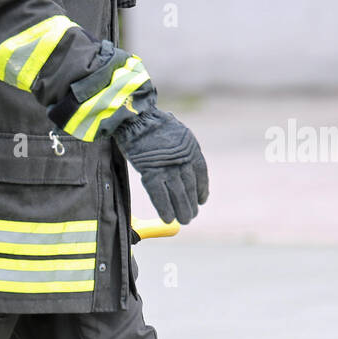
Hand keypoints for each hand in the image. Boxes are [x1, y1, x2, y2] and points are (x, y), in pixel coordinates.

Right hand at [114, 109, 209, 224]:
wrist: (135, 118)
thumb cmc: (150, 123)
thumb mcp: (174, 131)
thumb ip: (179, 148)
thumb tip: (179, 162)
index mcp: (191, 147)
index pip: (200, 173)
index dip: (201, 189)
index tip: (201, 200)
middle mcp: (183, 159)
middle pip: (190, 186)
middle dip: (191, 203)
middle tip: (190, 216)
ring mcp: (168, 166)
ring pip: (178, 194)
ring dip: (181, 209)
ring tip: (183, 220)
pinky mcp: (151, 172)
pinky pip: (159, 195)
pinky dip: (164, 208)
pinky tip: (167, 218)